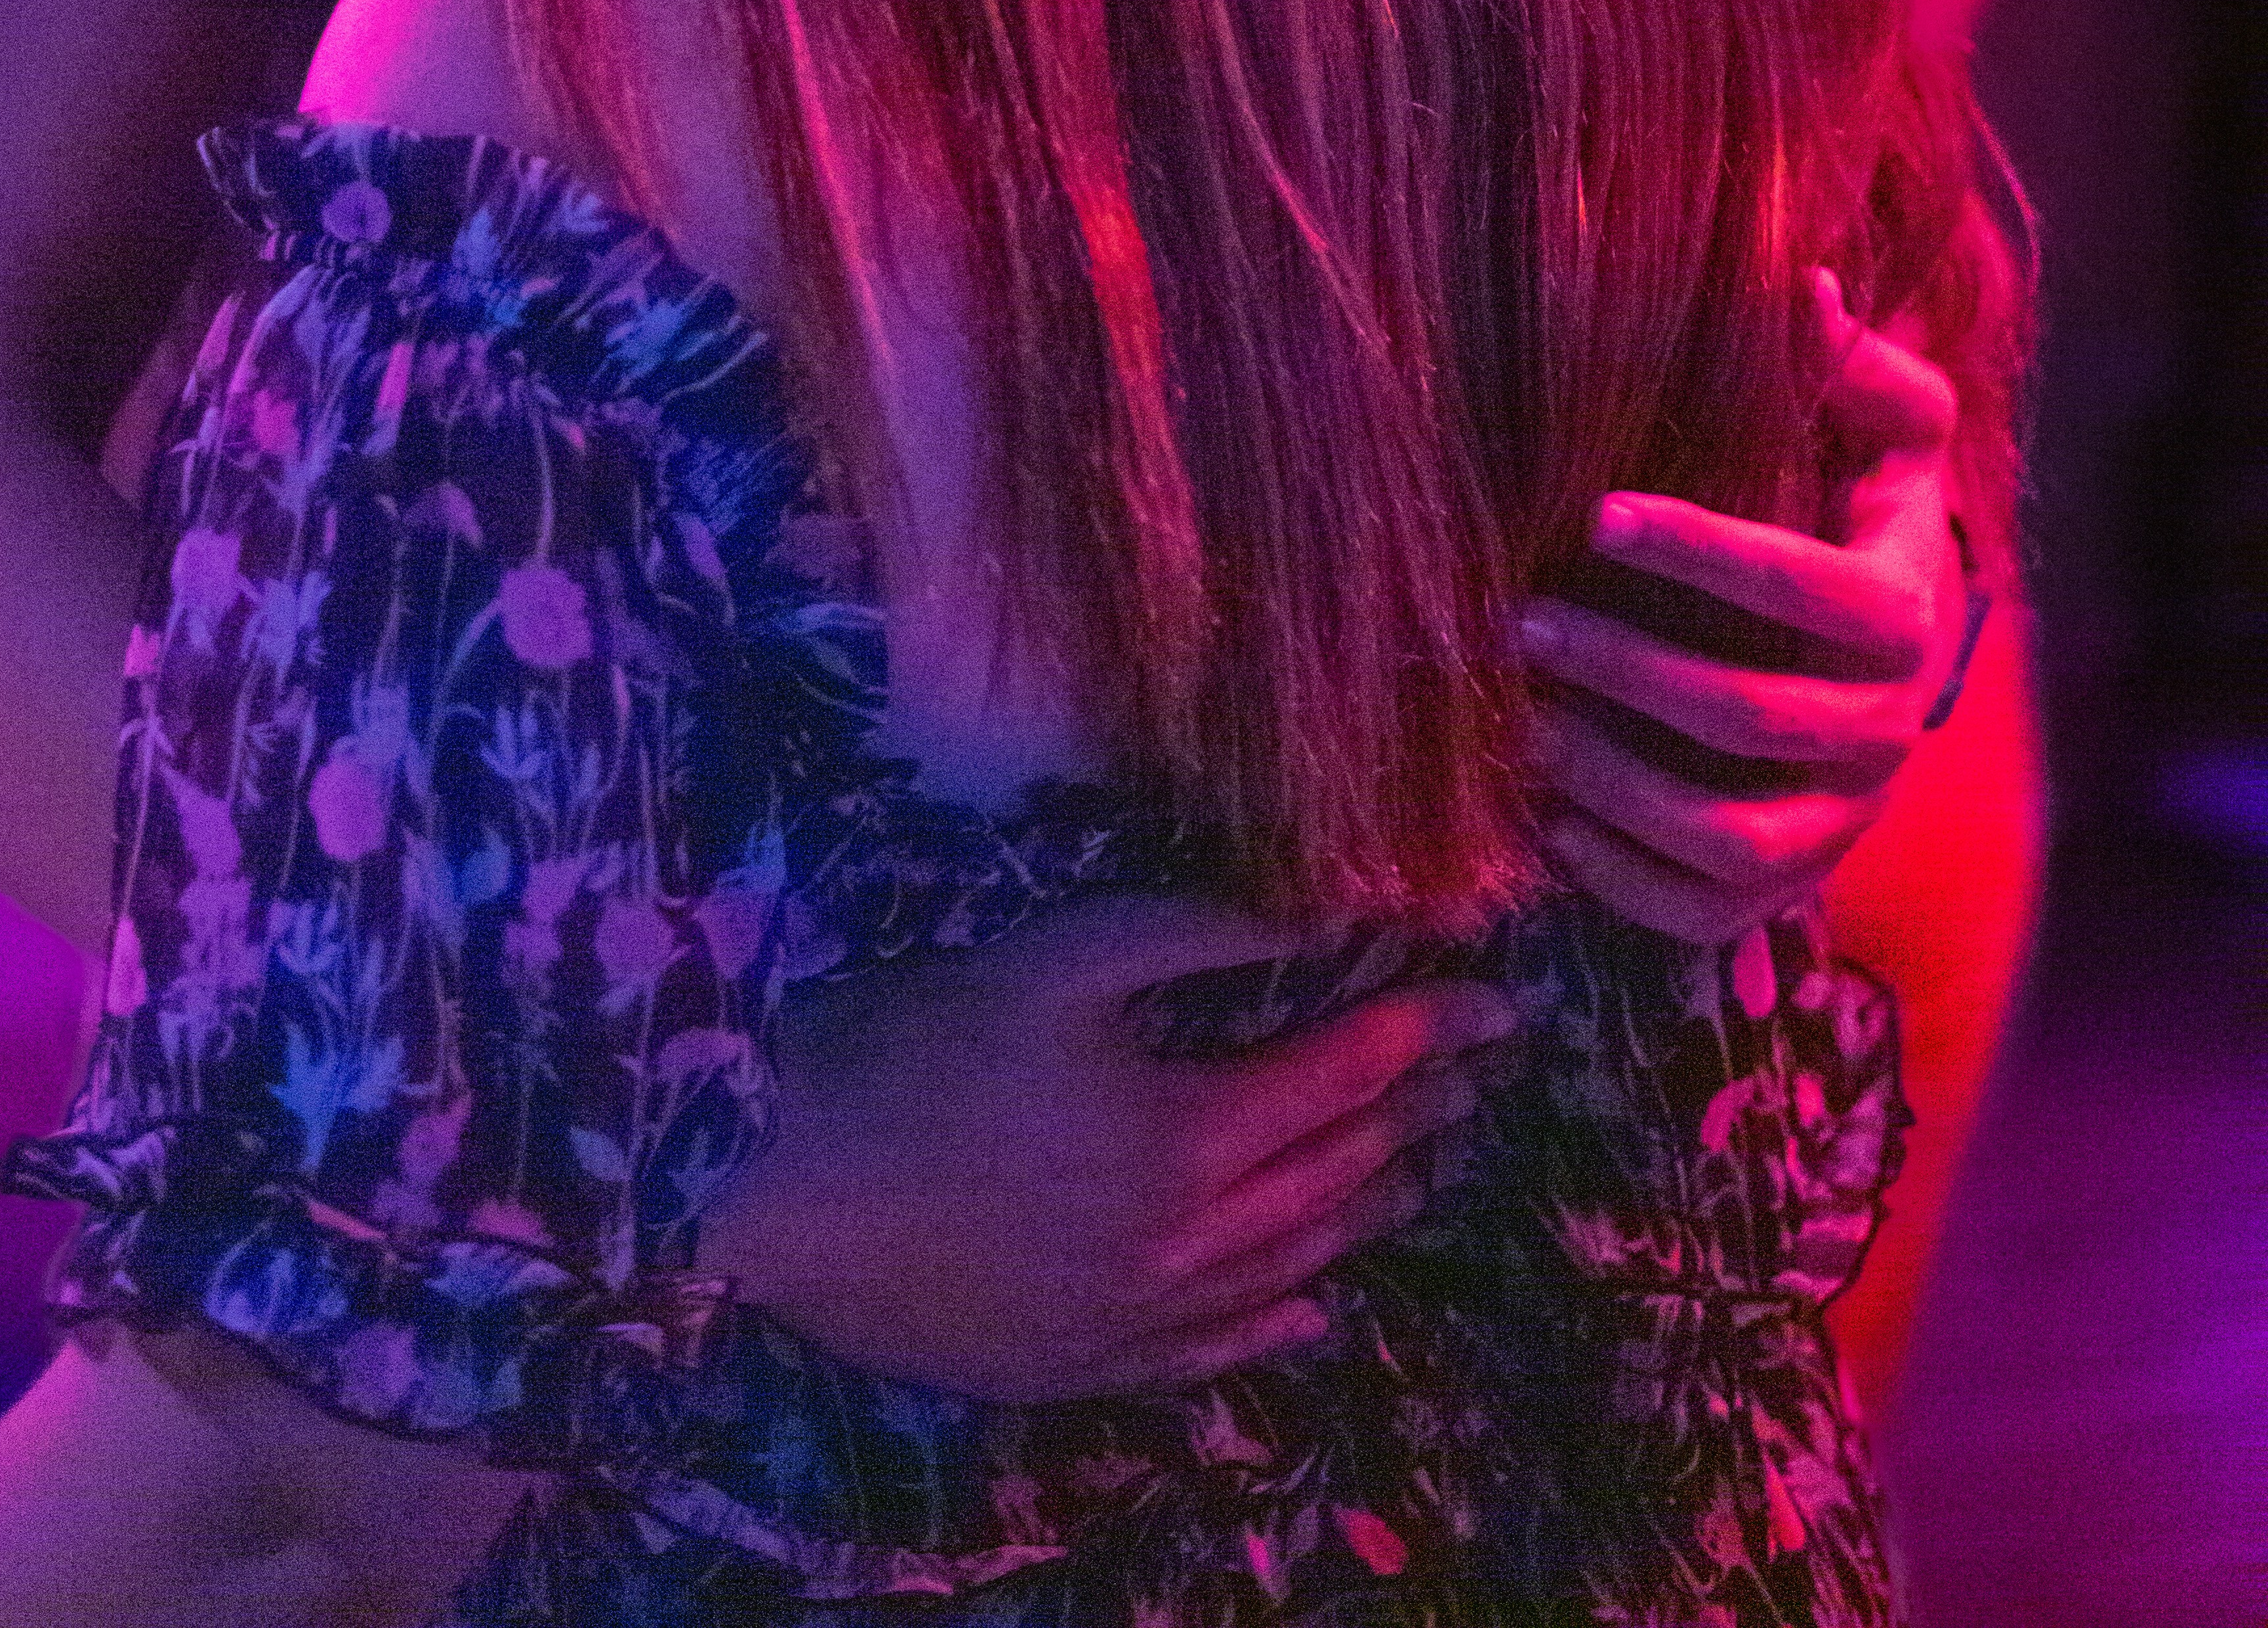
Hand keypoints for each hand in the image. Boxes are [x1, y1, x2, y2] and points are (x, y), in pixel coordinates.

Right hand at [693, 890, 1514, 1398]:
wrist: (778, 1189)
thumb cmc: (913, 1049)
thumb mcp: (1059, 955)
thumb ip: (1198, 931)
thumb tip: (1321, 914)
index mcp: (1187, 1133)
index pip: (1347, 1073)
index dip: (1430, 1026)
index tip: (1501, 999)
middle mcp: (1187, 1243)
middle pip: (1338, 1172)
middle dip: (1420, 1112)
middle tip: (1484, 1075)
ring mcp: (1138, 1319)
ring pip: (1294, 1263)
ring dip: (1372, 1208)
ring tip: (1427, 1166)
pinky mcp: (1084, 1366)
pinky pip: (1217, 1353)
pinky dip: (1281, 1321)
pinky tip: (1315, 1308)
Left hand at [1522, 279, 1966, 943]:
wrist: (1876, 656)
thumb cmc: (1853, 513)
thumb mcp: (1879, 431)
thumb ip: (1853, 365)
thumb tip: (1804, 284)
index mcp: (1906, 616)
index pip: (1819, 594)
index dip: (1711, 553)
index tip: (1601, 513)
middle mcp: (1887, 734)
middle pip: (1758, 718)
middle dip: (1631, 668)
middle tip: (1524, 618)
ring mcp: (1841, 822)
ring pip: (1734, 836)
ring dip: (1617, 782)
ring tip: (1525, 721)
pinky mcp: (1790, 887)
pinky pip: (1710, 912)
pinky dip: (1626, 879)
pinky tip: (1551, 820)